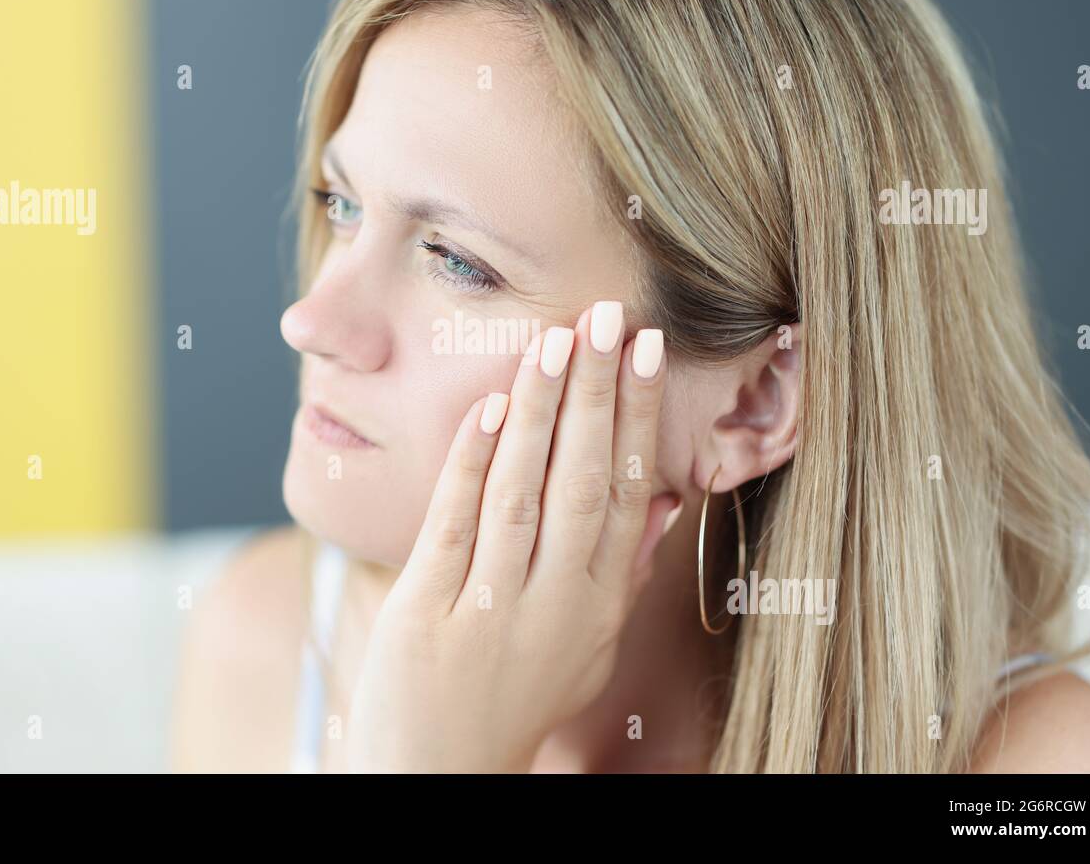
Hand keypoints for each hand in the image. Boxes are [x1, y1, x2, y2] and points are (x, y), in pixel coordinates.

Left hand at [345, 301, 676, 771]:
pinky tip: (486, 407)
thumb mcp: (588, 646)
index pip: (626, 492)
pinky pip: (455, 523)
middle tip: (609, 318)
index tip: (645, 352)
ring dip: (538, 411)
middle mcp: (556, 602)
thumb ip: (624, 572)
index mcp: (599, 603)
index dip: (637, 417)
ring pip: (522, 492)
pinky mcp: (429, 609)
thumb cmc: (519, 697)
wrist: (441, 772)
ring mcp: (490, 606)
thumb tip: (661, 501)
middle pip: (582, 480)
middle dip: (596, 392)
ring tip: (554, 341)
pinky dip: (471, 463)